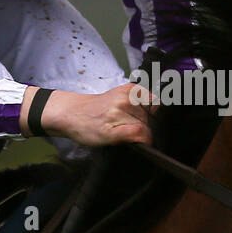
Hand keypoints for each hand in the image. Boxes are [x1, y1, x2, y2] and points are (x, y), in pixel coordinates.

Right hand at [21, 83, 156, 146]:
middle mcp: (126, 99)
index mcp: (130, 90)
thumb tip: (160, 111)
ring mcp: (119, 113)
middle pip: (153, 118)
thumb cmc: (96, 109)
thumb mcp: (121, 97)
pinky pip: (138, 133)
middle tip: (133, 129)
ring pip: (146, 127)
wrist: (70, 113)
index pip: (159, 103)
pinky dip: (142, 140)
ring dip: (143, 135)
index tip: (152, 123)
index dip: (158, 117)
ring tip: (126, 134)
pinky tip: (136, 142)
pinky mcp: (112, 129)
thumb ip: (139, 102)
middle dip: (149, 127)